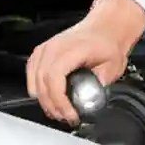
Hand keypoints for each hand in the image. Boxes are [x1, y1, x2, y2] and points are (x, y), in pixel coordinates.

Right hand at [26, 0, 144, 124]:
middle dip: (52, 105)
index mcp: (73, 49)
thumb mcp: (113, 66)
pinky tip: (47, 98)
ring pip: (34, 80)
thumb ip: (100, 84)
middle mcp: (55, 47)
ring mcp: (46, 48)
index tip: (70, 114)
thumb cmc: (108, 43)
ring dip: (44, 100)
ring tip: (59, 111)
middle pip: (42, 82)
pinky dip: (37, 89)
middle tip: (66, 117)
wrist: (105, 28)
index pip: (54, 77)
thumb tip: (89, 100)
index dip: (59, 101)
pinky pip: (31, 73)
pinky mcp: (41, 52)